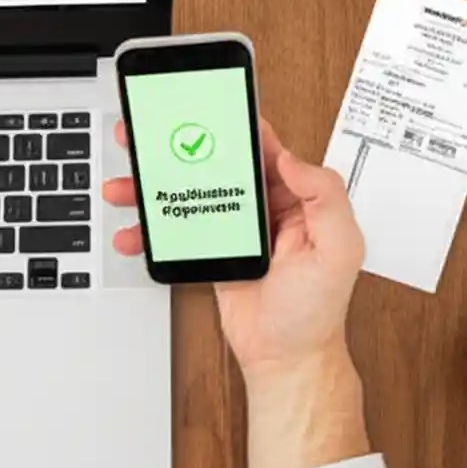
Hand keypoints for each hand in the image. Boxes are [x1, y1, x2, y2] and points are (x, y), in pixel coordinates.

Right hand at [103, 119, 370, 467]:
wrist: (286, 359)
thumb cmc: (318, 311)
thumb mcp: (340, 249)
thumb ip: (325, 196)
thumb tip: (293, 158)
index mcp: (298, 197)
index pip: (265, 148)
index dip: (235, 124)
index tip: (206, 108)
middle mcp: (266, 207)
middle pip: (216, 164)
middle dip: (180, 147)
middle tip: (149, 135)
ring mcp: (236, 228)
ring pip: (190, 193)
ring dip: (155, 185)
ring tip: (126, 183)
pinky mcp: (212, 251)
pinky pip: (177, 231)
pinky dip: (152, 231)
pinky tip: (134, 231)